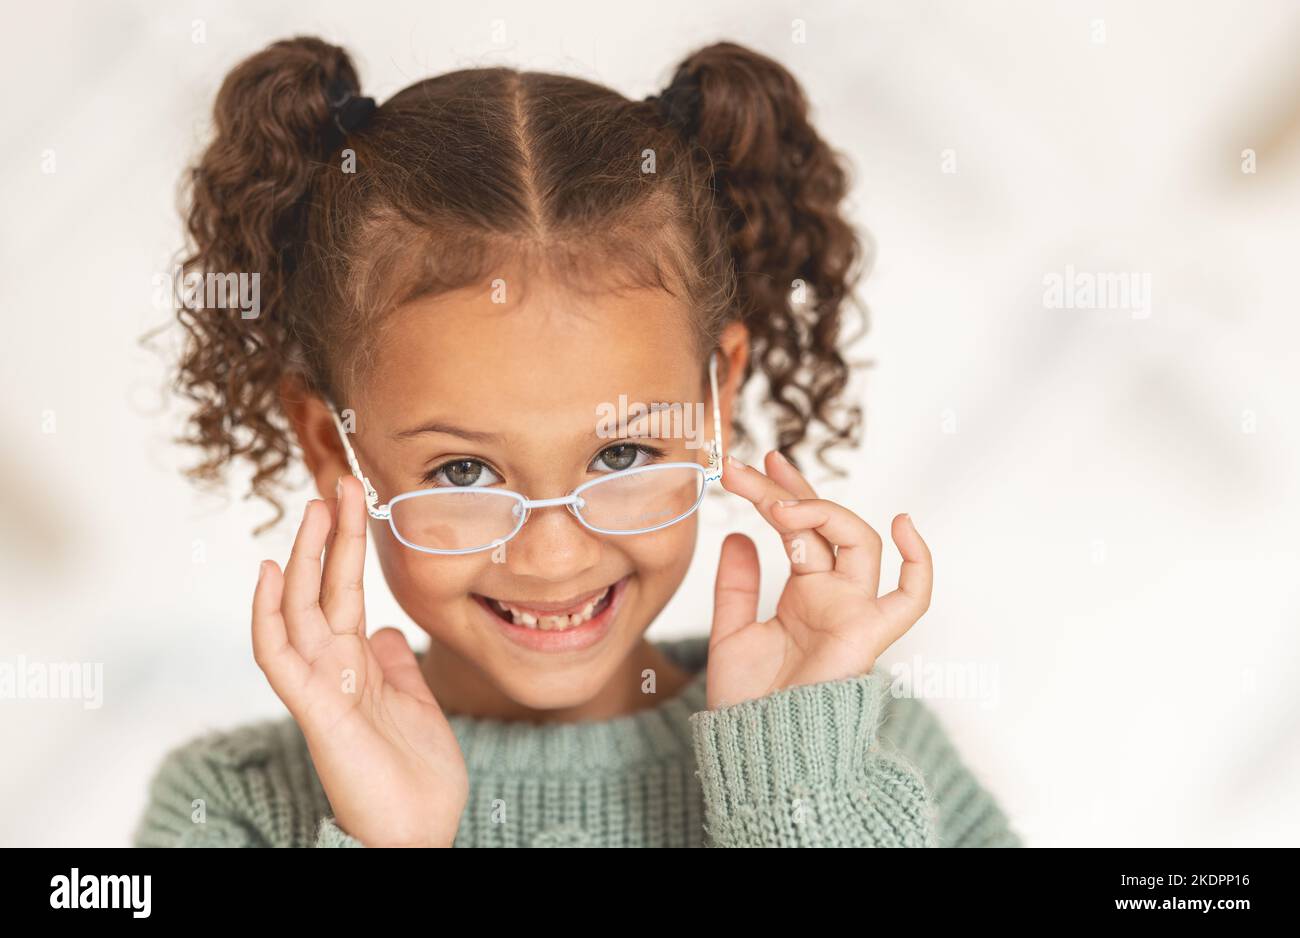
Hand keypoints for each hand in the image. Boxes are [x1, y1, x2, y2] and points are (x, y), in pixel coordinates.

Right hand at [251, 475, 468, 846]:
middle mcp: (334, 668)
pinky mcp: (315, 709)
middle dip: (329, 535)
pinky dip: (268, 615)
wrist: (418, 832)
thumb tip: (388, 632)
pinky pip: (280, 656)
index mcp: (359, 665)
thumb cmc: (417, 777)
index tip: (357, 499)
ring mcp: (321, 686)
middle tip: (338, 482)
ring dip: (302, 557)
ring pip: (299, 610)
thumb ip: (397, 666)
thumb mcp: (416, 705)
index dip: (349, 546)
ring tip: (314, 507)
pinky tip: (268, 573)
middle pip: (323, 588)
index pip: (347, 591)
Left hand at [705, 451, 932, 709]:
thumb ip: (737, 585)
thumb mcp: (731, 632)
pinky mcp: (869, 635)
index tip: (746, 468)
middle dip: (789, 490)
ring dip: (819, 512)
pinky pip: (911, 598)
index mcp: (804, 593)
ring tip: (775, 505)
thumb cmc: (747, 702)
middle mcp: (832, 596)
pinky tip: (902, 524)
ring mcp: (853, 611)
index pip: (799, 529)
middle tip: (748, 467)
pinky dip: (919, 563)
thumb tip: (739, 535)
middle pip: (822, 526)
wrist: (754, 747)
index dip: (777, 493)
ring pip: (856, 541)